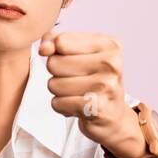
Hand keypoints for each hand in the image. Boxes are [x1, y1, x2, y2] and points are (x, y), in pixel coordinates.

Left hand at [39, 30, 145, 156]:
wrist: (113, 116)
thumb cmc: (93, 80)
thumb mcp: (79, 53)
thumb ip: (55, 41)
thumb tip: (44, 48)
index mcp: (108, 44)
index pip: (61, 41)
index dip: (56, 53)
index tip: (71, 61)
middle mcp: (111, 63)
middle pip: (54, 63)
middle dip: (56, 74)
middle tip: (75, 80)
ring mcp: (106, 86)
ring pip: (54, 84)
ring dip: (59, 92)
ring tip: (76, 93)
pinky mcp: (97, 108)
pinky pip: (58, 103)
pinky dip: (62, 106)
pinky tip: (77, 106)